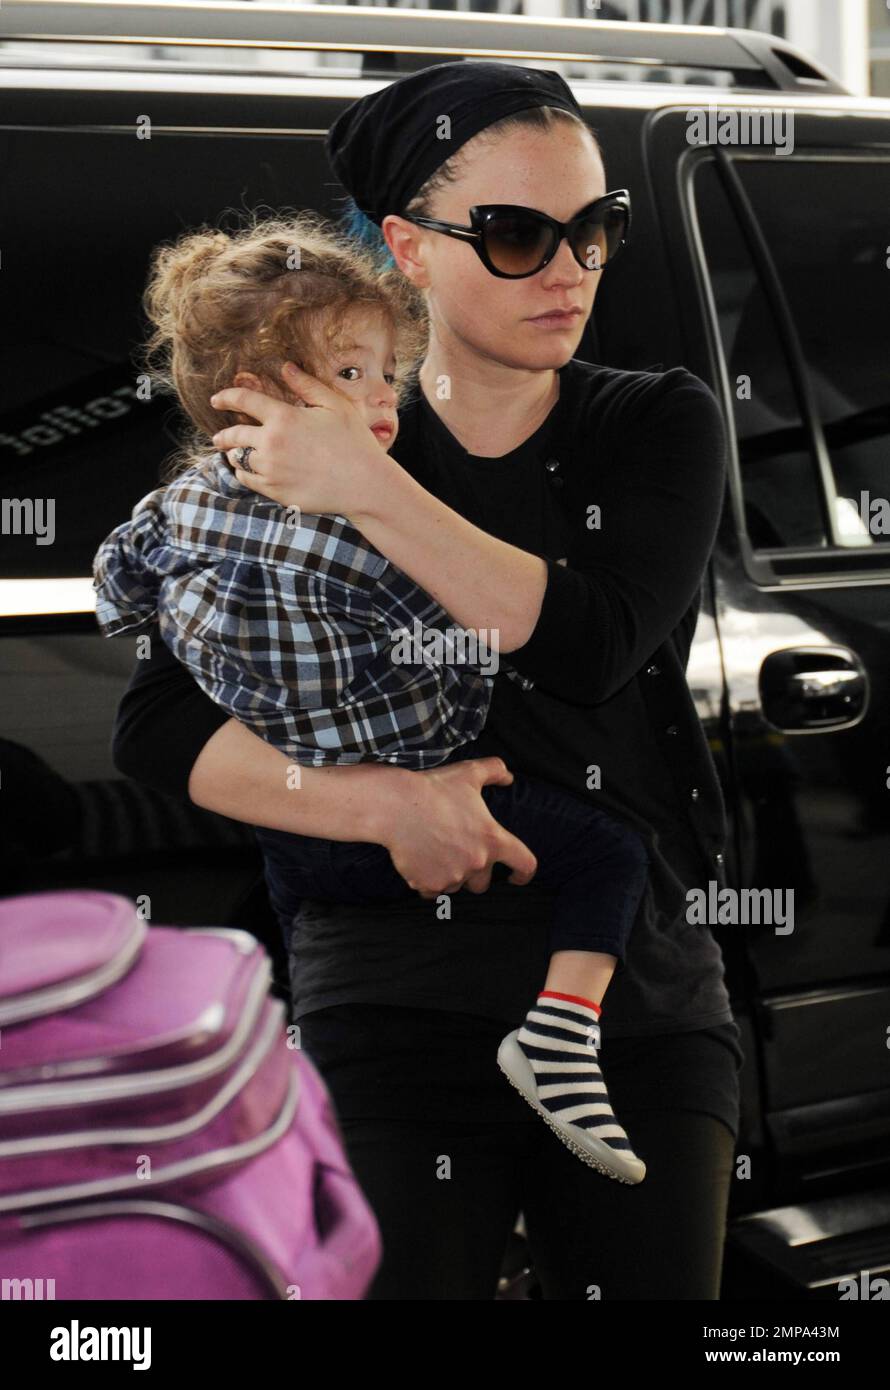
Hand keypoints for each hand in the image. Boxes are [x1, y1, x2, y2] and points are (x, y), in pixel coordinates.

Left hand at [209, 362, 388, 516]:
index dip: (226, 397)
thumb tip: (286, 367)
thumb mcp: (334, 405)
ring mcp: (271, 470)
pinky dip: (244, 473)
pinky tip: (247, 470)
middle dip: (223, 435)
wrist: (363, 484)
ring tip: (234, 454)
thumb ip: (307, 385)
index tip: (216, 400)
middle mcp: (271, 444)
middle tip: (218, 437)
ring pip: (238, 460)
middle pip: (234, 435)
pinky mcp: (275, 491)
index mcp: (284, 418)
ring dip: (234, 455)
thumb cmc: (354, 442)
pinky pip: (248, 480)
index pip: (243, 401)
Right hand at [381, 756, 537, 898]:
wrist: (397, 806)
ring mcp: (452, 877)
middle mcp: (477, 863)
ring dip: (450, 874)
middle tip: (457, 853)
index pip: (524, 864)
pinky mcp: (429, 884)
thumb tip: (508, 777)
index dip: (524, 874)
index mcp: (493, 839)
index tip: (517, 878)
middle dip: (474, 873)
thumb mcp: (469, 773)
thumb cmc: (435, 789)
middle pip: (483, 883)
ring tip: (434, 851)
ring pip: (456, 885)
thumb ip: (495, 771)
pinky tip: (419, 861)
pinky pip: (432, 890)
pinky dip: (428, 881)